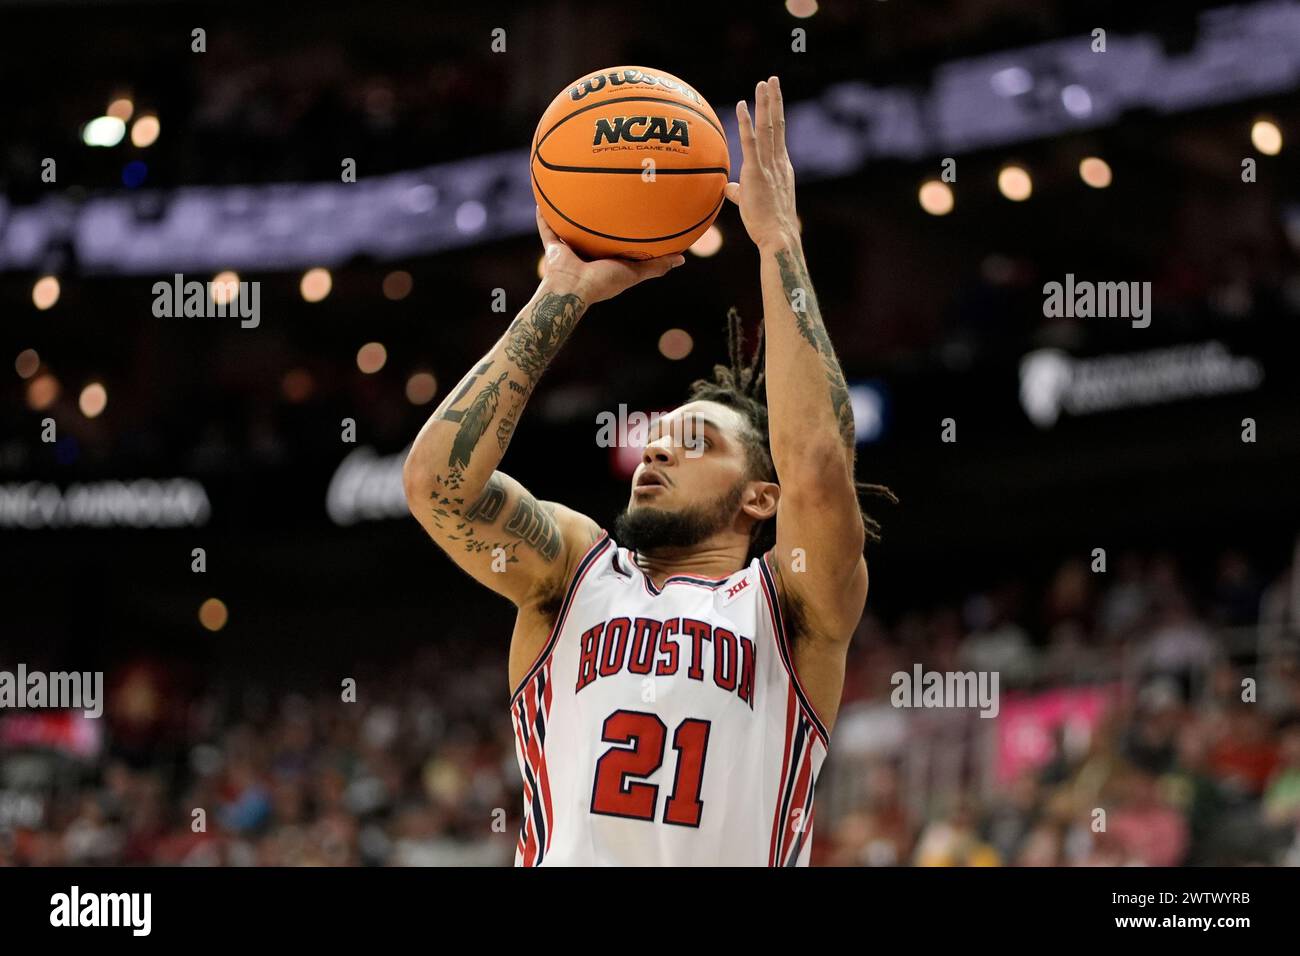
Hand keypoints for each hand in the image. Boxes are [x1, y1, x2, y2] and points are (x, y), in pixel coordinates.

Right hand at [535, 206, 684, 304]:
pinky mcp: (552, 248)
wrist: (572, 290)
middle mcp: (586, 256)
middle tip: (605, 196)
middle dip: (597, 219)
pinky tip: (545, 196)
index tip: (633, 214)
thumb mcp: (634, 273)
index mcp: (605, 262)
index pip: (616, 243)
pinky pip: (547, 228)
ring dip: (569, 214)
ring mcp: (568, 252)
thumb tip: (682, 258)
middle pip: (592, 234)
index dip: (622, 231)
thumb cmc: (603, 283)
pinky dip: (544, 216)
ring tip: (574, 192)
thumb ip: (656, 266)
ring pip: (569, 229)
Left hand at [725, 76, 798, 251]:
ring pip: (768, 128)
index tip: (774, 97)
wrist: (778, 238)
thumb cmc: (766, 226)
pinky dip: (746, 122)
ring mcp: (770, 166)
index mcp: (781, 167)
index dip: (776, 115)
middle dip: (774, 100)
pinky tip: (742, 105)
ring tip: (763, 83)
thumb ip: (741, 192)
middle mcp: (779, 162)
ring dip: (764, 103)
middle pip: (777, 124)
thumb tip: (729, 188)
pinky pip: (751, 142)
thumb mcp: (753, 204)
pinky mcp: (757, 173)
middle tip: (772, 80)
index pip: (778, 135)